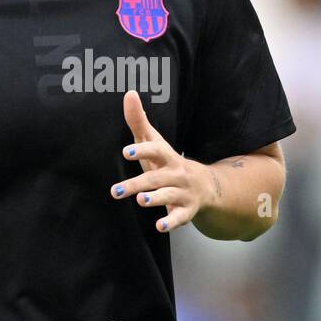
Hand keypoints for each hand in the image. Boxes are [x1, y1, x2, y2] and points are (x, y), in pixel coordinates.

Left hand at [109, 89, 208, 232]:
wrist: (204, 187)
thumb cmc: (168, 163)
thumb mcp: (155, 143)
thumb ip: (138, 121)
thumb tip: (128, 93)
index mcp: (167, 156)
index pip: (156, 150)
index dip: (142, 151)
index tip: (125, 152)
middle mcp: (176, 174)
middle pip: (156, 178)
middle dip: (138, 184)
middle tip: (116, 191)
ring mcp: (182, 193)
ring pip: (168, 196)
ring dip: (155, 199)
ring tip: (140, 201)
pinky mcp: (185, 211)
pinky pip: (179, 217)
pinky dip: (170, 222)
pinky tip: (159, 226)